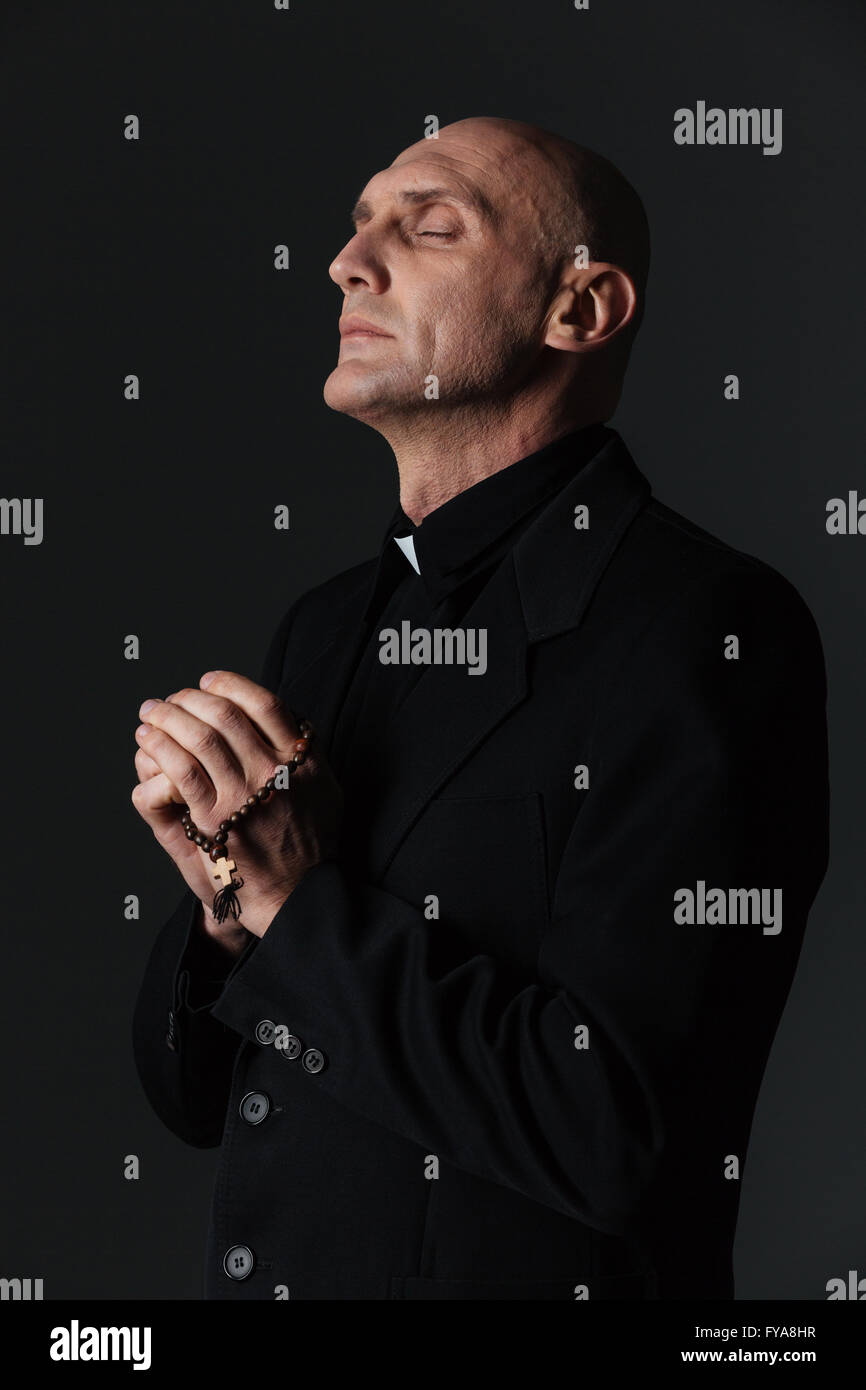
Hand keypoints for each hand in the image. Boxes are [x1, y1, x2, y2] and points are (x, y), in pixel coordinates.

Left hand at [131, 670, 342, 936]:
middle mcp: (274, 772)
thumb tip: (292, 720)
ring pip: (199, 737)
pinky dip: (160, 748)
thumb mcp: (326, 791)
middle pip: (225, 715)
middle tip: (173, 697)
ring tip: (151, 712)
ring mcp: (243, 796)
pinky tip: (148, 740)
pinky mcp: (214, 820)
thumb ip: (309, 755)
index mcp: (302, 760)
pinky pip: (181, 770)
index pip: (264, 704)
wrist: (296, 895)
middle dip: (191, 698)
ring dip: (168, 717)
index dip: (230, 685)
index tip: (209, 681)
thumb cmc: (310, 845)